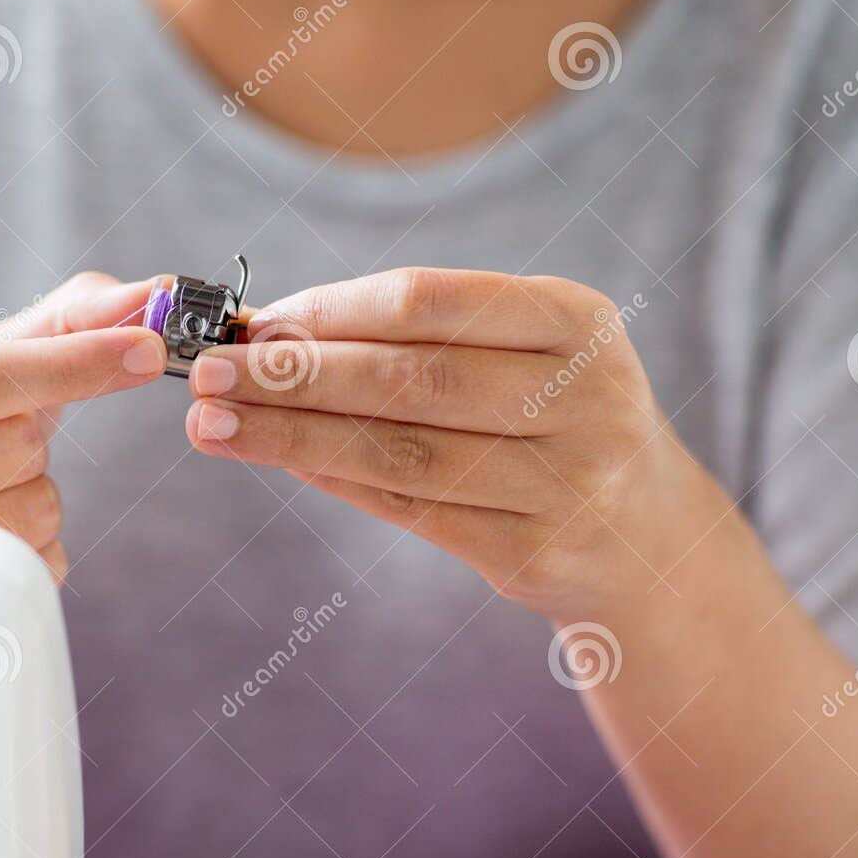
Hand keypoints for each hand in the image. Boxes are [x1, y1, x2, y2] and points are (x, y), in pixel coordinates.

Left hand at [183, 267, 721, 621]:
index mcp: (577, 322)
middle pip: (408, 379)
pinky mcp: (535, 555)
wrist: (651, 540)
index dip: (329, 312)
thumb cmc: (556, 421)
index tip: (251, 322)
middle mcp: (583, 398)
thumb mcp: (526, 354)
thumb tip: (272, 330)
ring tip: (213, 423)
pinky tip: (275, 462)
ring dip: (292, 437)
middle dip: (293, 375)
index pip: (428, 302)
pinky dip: (333, 481)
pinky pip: (410, 512)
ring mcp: (566, 484)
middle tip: (205, 372)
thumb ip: (420, 335)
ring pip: (399, 453)